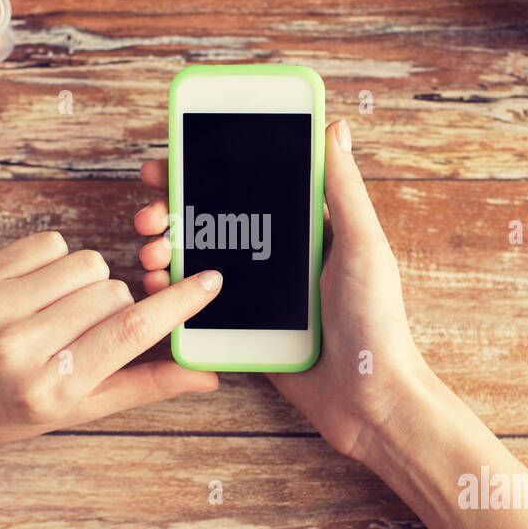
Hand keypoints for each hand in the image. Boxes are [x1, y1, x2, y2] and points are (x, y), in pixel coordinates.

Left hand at [0, 230, 222, 456]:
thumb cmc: (4, 410)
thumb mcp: (74, 410)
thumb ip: (142, 386)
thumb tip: (207, 377)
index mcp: (53, 387)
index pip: (133, 332)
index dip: (178, 305)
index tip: (209, 282)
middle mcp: (23, 346)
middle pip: (112, 292)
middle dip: (114, 305)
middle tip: (86, 331)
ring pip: (86, 263)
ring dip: (86, 281)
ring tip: (59, 310)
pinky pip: (51, 243)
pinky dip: (55, 262)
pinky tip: (36, 291)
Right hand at [134, 119, 433, 462]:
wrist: (369, 400)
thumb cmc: (378, 321)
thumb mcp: (363, 245)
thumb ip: (343, 189)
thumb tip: (334, 127)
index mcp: (306, 227)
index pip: (249, 184)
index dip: (206, 168)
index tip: (170, 159)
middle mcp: (278, 255)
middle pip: (213, 219)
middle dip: (173, 208)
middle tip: (150, 211)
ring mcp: (258, 294)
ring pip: (199, 260)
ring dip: (167, 247)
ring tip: (154, 250)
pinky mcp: (245, 330)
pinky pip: (200, 305)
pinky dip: (173, 292)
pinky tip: (158, 285)